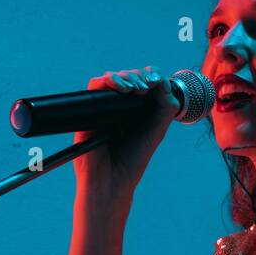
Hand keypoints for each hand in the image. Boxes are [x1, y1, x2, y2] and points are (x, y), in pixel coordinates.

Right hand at [73, 66, 178, 200]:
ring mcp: (106, 106)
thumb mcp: (157, 131)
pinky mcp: (90, 108)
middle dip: (139, 76)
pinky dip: (107, 80)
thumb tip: (162, 81)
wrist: (111, 178)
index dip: (150, 76)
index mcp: (139, 109)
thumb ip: (165, 107)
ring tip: (133, 89)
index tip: (155, 83)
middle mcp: (122, 105)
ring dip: (125, 77)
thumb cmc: (134, 158)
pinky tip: (120, 88)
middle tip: (143, 89)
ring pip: (113, 77)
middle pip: (130, 76)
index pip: (144, 82)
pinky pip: (95, 85)